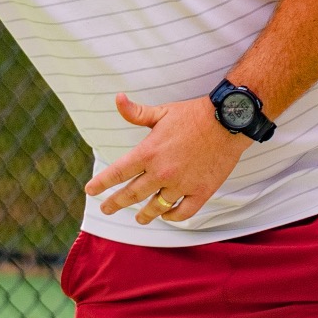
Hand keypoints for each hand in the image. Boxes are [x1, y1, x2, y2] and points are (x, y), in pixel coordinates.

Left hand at [85, 93, 251, 224]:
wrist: (227, 122)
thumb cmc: (192, 116)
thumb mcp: (161, 112)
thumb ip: (136, 112)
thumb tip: (118, 98)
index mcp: (148, 153)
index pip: (117, 173)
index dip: (101, 184)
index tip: (90, 191)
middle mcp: (161, 172)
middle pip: (132, 194)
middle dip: (116, 203)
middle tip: (106, 209)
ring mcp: (182, 184)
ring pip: (157, 207)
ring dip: (145, 214)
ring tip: (138, 218)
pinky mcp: (202, 192)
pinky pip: (184, 212)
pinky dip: (173, 217)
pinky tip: (167, 216)